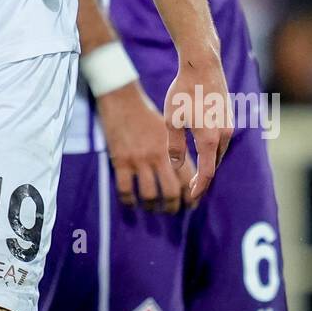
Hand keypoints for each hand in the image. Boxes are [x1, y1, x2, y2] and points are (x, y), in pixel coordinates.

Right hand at [98, 80, 182, 212]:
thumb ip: (178, 149)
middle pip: (171, 192)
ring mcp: (138, 159)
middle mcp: (157, 156)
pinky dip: (128, 201)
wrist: (122, 100)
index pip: (187, 179)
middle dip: (173, 206)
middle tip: (171, 210)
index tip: (190, 204)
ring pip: (149, 194)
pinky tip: (131, 204)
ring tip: (152, 208)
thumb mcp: (168, 128)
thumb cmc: (147, 113)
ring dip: (152, 206)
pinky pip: (125, 189)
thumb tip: (187, 171)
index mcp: (171, 148)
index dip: (191, 196)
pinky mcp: (120, 160)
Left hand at [164, 51, 232, 203]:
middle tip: (191, 188)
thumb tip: (178, 165)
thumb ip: (175, 145)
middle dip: (204, 178)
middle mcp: (224, 135)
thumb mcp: (172, 120)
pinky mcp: (230, 116)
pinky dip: (213, 150)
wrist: (202, 65)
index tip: (191, 196)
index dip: (199, 187)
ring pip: (220, 152)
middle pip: (215, 164)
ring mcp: (230, 125)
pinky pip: (222, 141)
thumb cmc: (183, 91)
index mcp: (210, 139)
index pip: (207, 173)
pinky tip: (203, 149)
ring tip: (197, 171)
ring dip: (210, 163)